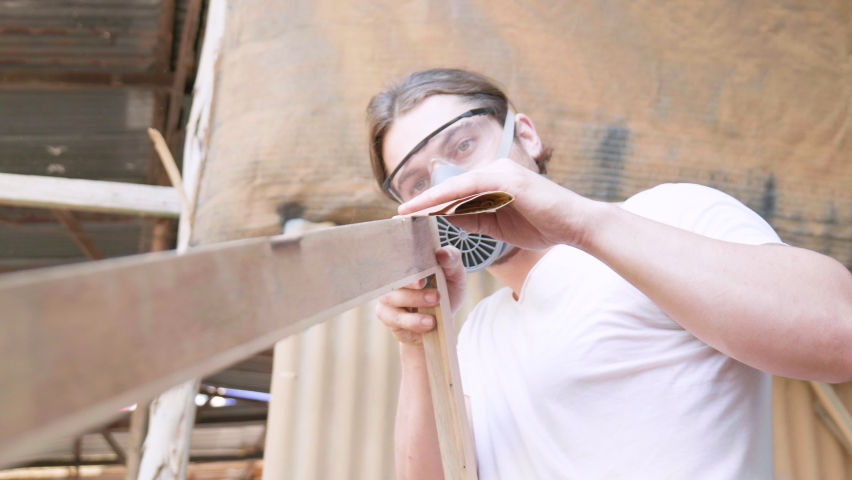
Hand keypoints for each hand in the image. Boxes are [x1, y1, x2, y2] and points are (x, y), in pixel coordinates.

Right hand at [376, 246, 466, 345]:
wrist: (444, 323)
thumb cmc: (447, 293)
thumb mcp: (455, 275)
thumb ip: (452, 260)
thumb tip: (441, 253)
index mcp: (408, 263)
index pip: (400, 255)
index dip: (408, 262)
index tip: (423, 276)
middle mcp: (394, 277)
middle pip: (393, 277)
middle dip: (412, 285)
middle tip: (435, 295)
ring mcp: (388, 296)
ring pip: (391, 297)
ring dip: (414, 303)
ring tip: (433, 313)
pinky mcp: (387, 315)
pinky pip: (393, 318)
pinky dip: (412, 321)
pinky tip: (427, 323)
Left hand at [398, 158, 599, 249]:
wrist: (575, 225)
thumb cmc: (542, 225)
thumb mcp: (498, 225)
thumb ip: (474, 219)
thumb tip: (446, 218)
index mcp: (494, 180)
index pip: (457, 193)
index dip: (432, 205)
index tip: (410, 216)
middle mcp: (495, 170)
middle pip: (452, 187)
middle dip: (425, 202)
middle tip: (399, 214)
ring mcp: (500, 172)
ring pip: (457, 187)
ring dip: (430, 200)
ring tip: (407, 212)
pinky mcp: (506, 179)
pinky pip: (470, 188)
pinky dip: (448, 198)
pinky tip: (430, 208)